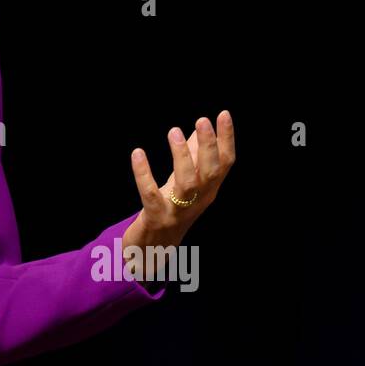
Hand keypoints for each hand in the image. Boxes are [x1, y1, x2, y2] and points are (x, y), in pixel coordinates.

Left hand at [123, 111, 235, 269]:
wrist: (152, 251)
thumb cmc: (170, 211)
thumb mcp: (184, 184)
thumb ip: (192, 159)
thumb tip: (197, 131)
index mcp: (209, 191)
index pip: (225, 164)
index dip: (227, 140)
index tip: (224, 114)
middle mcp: (198, 201)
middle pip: (210, 173)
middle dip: (209, 146)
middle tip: (202, 120)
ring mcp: (178, 211)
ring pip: (186, 183)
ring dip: (182, 156)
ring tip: (174, 131)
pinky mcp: (155, 217)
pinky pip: (150, 194)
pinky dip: (144, 174)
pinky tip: (138, 153)